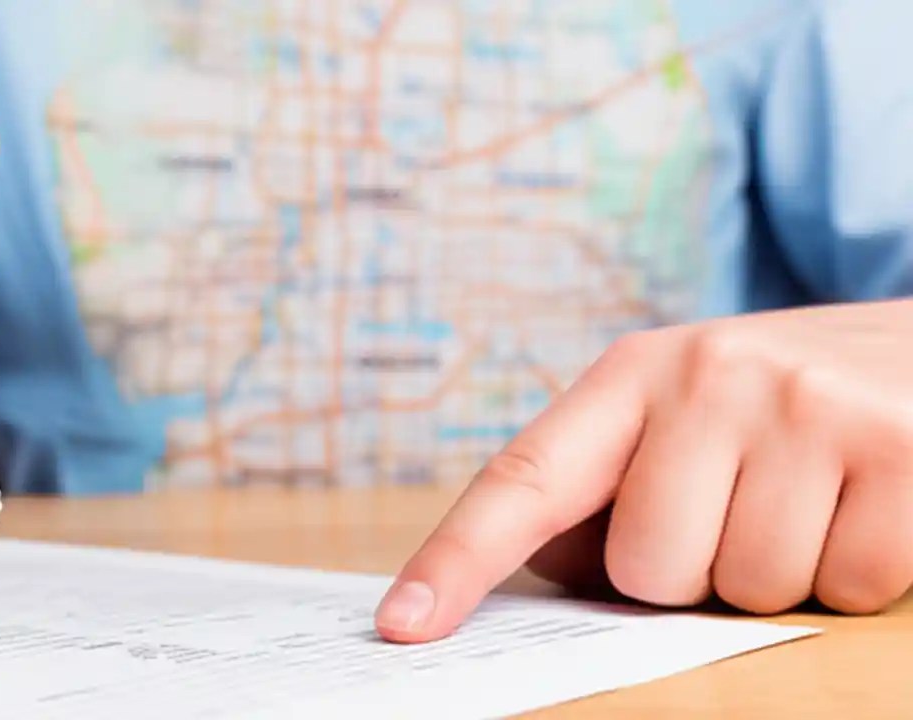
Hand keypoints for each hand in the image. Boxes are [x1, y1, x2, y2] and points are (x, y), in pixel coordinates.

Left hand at [375, 300, 912, 642]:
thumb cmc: (779, 409)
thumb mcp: (680, 423)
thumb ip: (607, 496)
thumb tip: (542, 575)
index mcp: (631, 375)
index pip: (524, 479)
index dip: (457, 559)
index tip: (404, 625)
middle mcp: (707, 374)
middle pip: (645, 569)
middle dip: (692, 573)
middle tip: (743, 505)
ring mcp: (805, 405)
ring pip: (746, 589)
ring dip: (777, 575)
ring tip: (808, 498)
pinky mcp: (899, 447)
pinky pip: (845, 588)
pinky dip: (855, 574)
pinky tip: (864, 505)